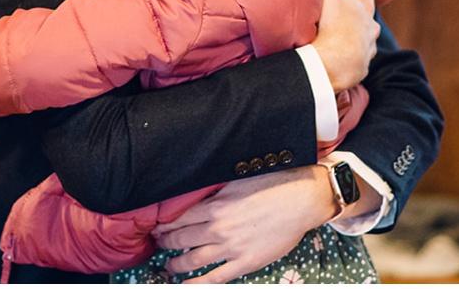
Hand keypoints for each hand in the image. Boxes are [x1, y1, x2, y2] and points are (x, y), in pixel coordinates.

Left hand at [152, 167, 335, 282]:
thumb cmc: (272, 186)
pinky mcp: (244, 262)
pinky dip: (198, 284)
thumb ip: (216, 192)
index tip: (158, 228)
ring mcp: (230, 247)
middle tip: (159, 245)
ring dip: (177, 264)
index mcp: (215, 206)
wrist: (300, 200)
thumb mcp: (237, 181)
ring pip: (193, 260)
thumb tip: (201, 196)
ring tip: (169, 266)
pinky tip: (187, 285)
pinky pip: (215, 278)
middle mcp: (218, 228)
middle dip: (166, 243)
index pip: (179, 218)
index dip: (165, 225)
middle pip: (182, 239)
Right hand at [309, 0, 378, 91]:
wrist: (334, 63)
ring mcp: (367, 47)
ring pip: (369, 36)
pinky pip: (361, 56)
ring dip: (363, 32)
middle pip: (371, 14)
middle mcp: (370, 27)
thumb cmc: (332, 25)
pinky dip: (356, 53)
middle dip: (365, 9)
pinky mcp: (362, 65)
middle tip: (358, 5)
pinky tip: (347, 55)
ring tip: (352, 32)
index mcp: (363, 8)